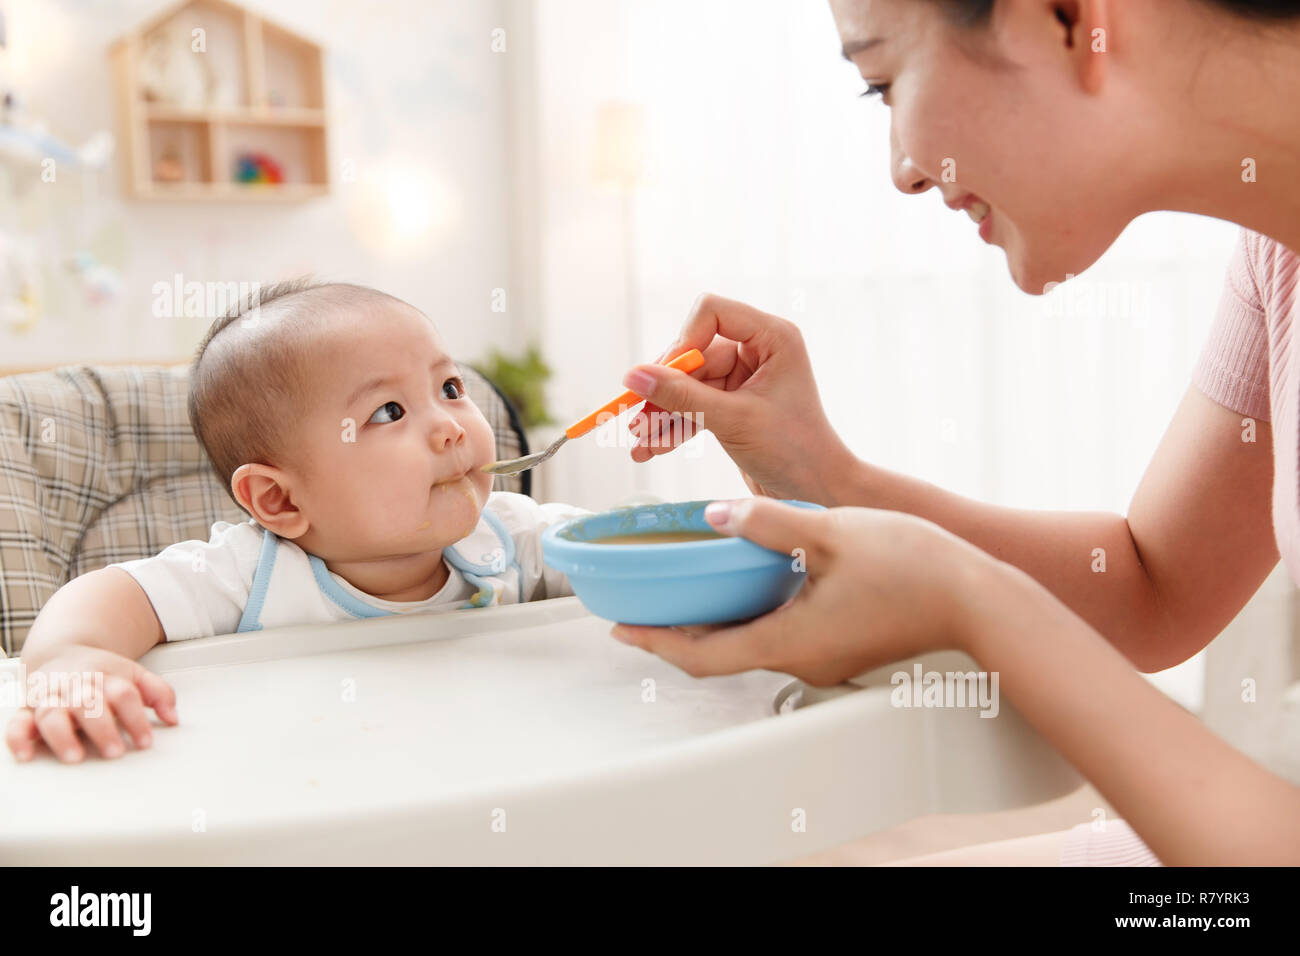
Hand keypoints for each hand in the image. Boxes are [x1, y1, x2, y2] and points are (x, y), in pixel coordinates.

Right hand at [5, 644, 177, 762]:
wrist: (63, 652)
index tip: (145, 741)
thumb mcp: (134, 674)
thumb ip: (157, 693)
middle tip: (115, 751)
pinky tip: (26, 754)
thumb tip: (172, 717)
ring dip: (63, 736)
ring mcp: (51, 697)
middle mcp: (77, 687)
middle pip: (88, 704)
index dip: (136, 718)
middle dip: (102, 728)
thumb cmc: (101, 672)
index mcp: (105, 678)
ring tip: (75, 756)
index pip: (124, 695)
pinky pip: (17, 723)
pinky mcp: (27, 710)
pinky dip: (19, 738)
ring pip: (52, 714)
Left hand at [609, 497, 997, 686]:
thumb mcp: (832, 533)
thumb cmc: (916, 569)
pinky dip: (749, 619)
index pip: (704, 656)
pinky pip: (781, 637)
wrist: (981, 600)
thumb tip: (715, 515)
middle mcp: (802, 659)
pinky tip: (745, 588)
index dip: (657, 644)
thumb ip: (768, 523)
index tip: (621, 629)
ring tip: (681, 597)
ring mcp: (824, 657)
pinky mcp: (842, 645)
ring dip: (713, 627)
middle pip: (721, 657)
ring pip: (751, 647)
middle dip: (676, 637)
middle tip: (640, 613)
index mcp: (791, 640)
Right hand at [623, 294, 859, 504]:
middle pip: (693, 353)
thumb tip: (633, 376)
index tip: (664, 377)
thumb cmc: (793, 451)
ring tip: (638, 441)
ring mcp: (744, 378)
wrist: (817, 493)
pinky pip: (694, 405)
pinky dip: (674, 425)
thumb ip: (682, 396)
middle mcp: (758, 351)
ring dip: (663, 412)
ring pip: (688, 384)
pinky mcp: (733, 404)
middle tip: (636, 416)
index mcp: (772, 337)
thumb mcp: (733, 420)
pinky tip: (651, 448)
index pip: (711, 312)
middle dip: (664, 388)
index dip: (684, 341)